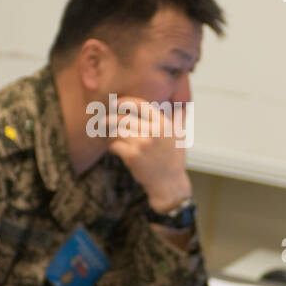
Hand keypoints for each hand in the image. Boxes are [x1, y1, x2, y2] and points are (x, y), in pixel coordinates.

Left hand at [105, 96, 191, 211]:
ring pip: (118, 131)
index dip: (126, 102)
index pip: (141, 105)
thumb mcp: (179, 137)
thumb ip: (178, 120)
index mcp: (164, 124)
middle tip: (105, 121)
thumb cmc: (173, 160)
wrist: (169, 184)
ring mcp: (142, 144)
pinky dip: (112, 146)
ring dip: (111, 133)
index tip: (117, 103)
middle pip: (124, 118)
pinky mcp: (132, 156)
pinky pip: (114, 145)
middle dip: (111, 119)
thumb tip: (181, 106)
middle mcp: (153, 132)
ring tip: (111, 136)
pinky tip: (115, 149)